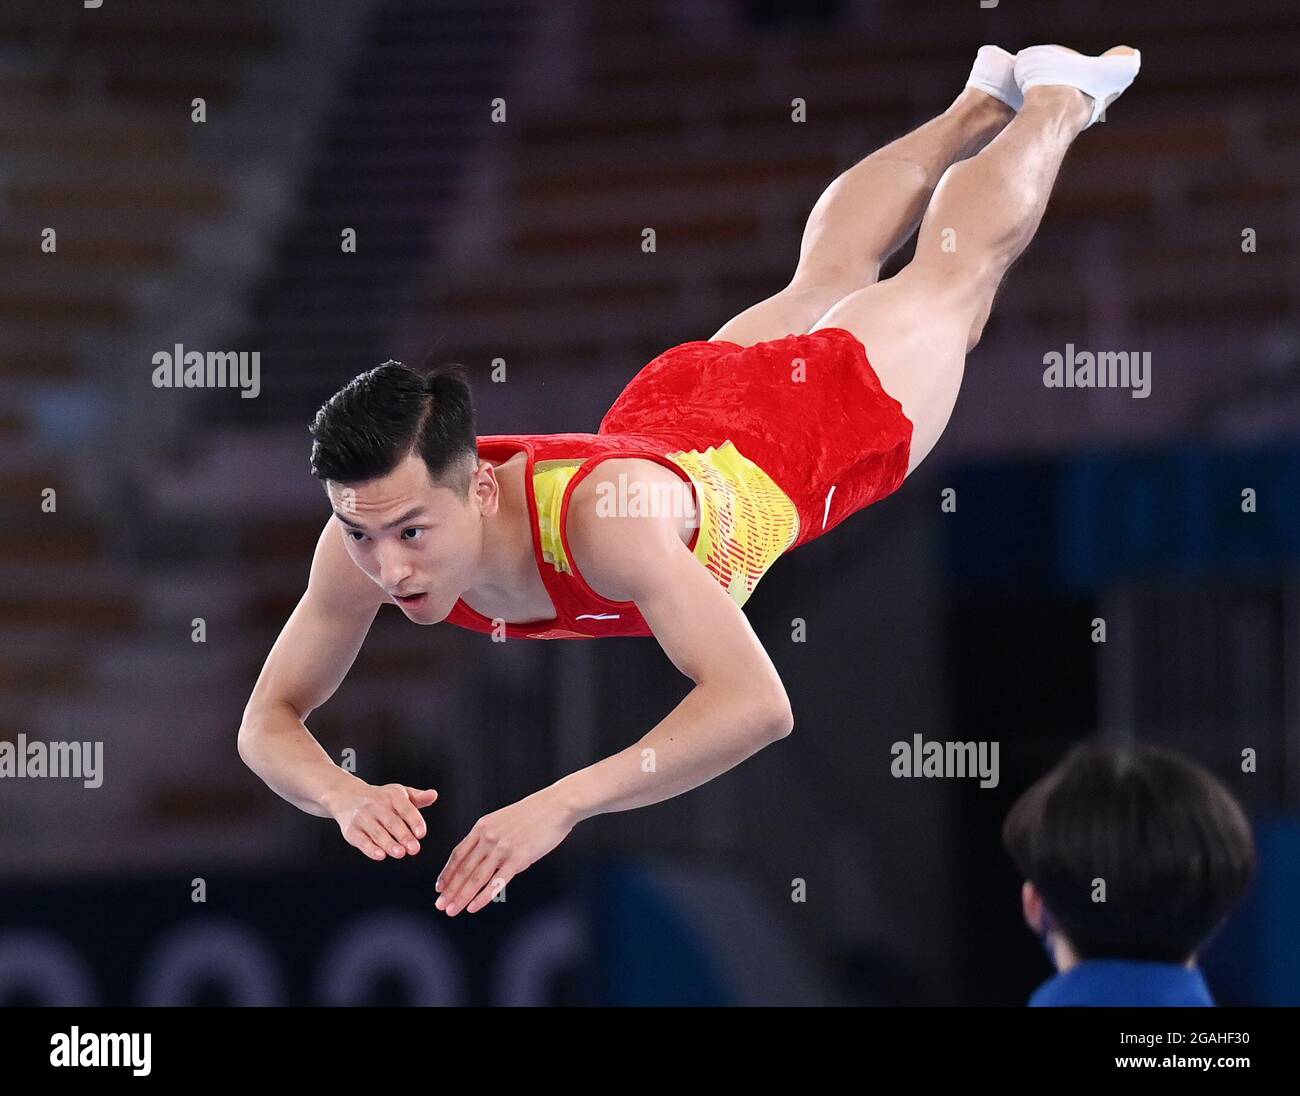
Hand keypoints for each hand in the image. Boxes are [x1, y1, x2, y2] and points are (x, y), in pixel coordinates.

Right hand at [328, 781, 437, 860]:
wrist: (347, 797)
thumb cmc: (380, 798)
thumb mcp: (400, 793)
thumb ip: (418, 797)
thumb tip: (433, 795)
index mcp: (392, 795)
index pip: (406, 809)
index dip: (414, 821)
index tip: (421, 833)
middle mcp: (376, 805)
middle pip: (392, 822)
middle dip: (404, 836)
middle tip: (414, 849)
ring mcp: (362, 817)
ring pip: (377, 832)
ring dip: (389, 844)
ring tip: (400, 853)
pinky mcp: (351, 830)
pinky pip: (362, 840)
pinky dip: (370, 849)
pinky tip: (380, 855)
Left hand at [435, 789, 576, 914]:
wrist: (557, 805)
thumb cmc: (534, 813)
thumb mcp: (504, 819)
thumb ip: (490, 835)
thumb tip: (481, 855)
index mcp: (482, 827)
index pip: (458, 854)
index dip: (447, 872)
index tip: (439, 887)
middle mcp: (488, 838)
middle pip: (464, 869)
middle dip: (450, 890)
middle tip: (440, 905)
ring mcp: (502, 849)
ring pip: (476, 878)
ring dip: (462, 896)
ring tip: (451, 910)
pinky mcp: (518, 858)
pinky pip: (496, 882)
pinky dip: (483, 897)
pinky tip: (473, 907)